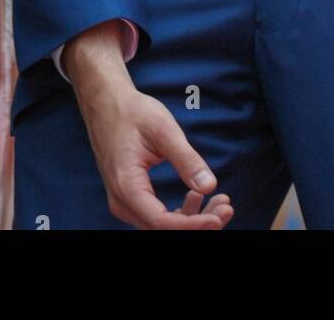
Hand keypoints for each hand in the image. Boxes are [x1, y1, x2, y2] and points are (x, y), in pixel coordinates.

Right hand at [64, 23, 231, 229]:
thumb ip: (186, 159)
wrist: (106, 103)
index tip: (219, 217)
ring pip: (160, 226)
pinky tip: (197, 195)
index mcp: (127, 185)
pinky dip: (179, 212)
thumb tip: (210, 186)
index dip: (192, 225)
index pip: (161, 223)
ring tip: (220, 201)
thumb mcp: (163, 129)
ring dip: (191, 220)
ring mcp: (124, 202)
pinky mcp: (130, 197)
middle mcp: (122, 201)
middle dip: (197, 224)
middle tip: (227, 207)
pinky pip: (156, 216)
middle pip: (162, 229)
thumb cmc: (132, 112)